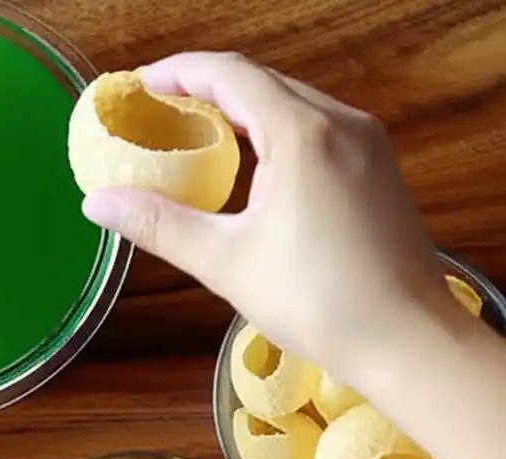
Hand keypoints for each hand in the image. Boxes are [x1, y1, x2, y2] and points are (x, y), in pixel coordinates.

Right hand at [82, 52, 471, 381]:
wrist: (410, 340)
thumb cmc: (319, 301)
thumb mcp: (226, 262)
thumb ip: (159, 224)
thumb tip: (96, 202)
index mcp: (303, 133)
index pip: (230, 74)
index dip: (178, 72)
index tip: (138, 87)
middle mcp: (341, 123)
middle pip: (262, 81)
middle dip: (205, 88)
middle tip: (156, 112)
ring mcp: (367, 143)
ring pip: (292, 102)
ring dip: (240, 109)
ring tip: (194, 133)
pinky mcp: (377, 168)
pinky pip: (316, 127)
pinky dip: (273, 131)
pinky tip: (248, 164)